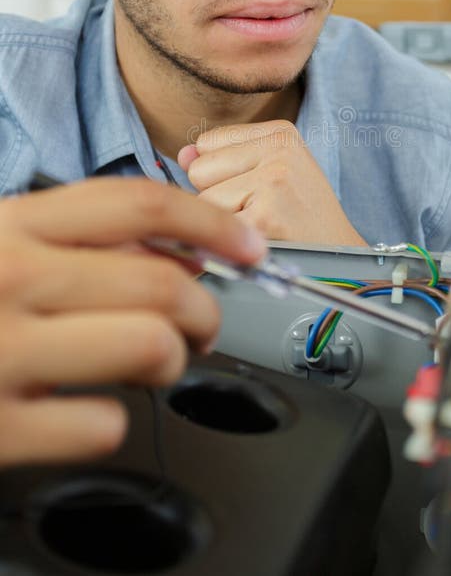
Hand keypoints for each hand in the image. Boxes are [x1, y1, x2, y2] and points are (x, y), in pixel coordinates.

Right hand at [0, 177, 264, 466]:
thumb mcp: (0, 243)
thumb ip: (76, 239)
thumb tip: (180, 251)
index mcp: (12, 225)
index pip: (138, 205)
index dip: (210, 222)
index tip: (248, 247)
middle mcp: (11, 279)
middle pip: (161, 281)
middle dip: (206, 308)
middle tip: (202, 323)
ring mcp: (3, 353)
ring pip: (149, 346)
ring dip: (171, 360)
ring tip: (153, 363)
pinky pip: (102, 424)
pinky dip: (110, 420)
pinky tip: (83, 411)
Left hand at [178, 120, 366, 244]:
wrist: (341, 256)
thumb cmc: (301, 216)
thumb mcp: (270, 171)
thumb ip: (222, 158)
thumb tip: (183, 155)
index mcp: (279, 132)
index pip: (206, 143)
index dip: (222, 174)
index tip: (257, 188)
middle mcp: (278, 149)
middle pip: (198, 170)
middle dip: (219, 197)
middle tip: (260, 209)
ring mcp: (273, 180)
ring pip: (202, 201)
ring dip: (224, 221)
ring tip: (261, 224)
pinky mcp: (265, 216)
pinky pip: (213, 227)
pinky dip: (227, 243)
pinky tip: (259, 240)